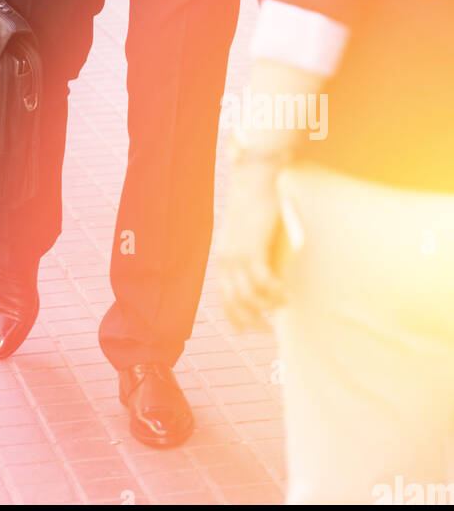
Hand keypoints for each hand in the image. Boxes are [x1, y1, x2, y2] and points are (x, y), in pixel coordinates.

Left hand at [218, 157, 288, 331]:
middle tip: (269, 330)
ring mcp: (238, 254)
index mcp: (223, 257)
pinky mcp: (253, 247)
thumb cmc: (256, 204)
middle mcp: (226, 259)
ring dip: (268, 307)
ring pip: (249, 296)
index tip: (249, 331)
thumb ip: (252, 252)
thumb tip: (267, 272)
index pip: (224, 297)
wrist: (255, 178)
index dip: (235, 318)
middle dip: (251, 321)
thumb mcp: (248, 233)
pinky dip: (275, 292)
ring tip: (284, 305)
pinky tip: (287, 295)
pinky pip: (263, 281)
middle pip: (234, 303)